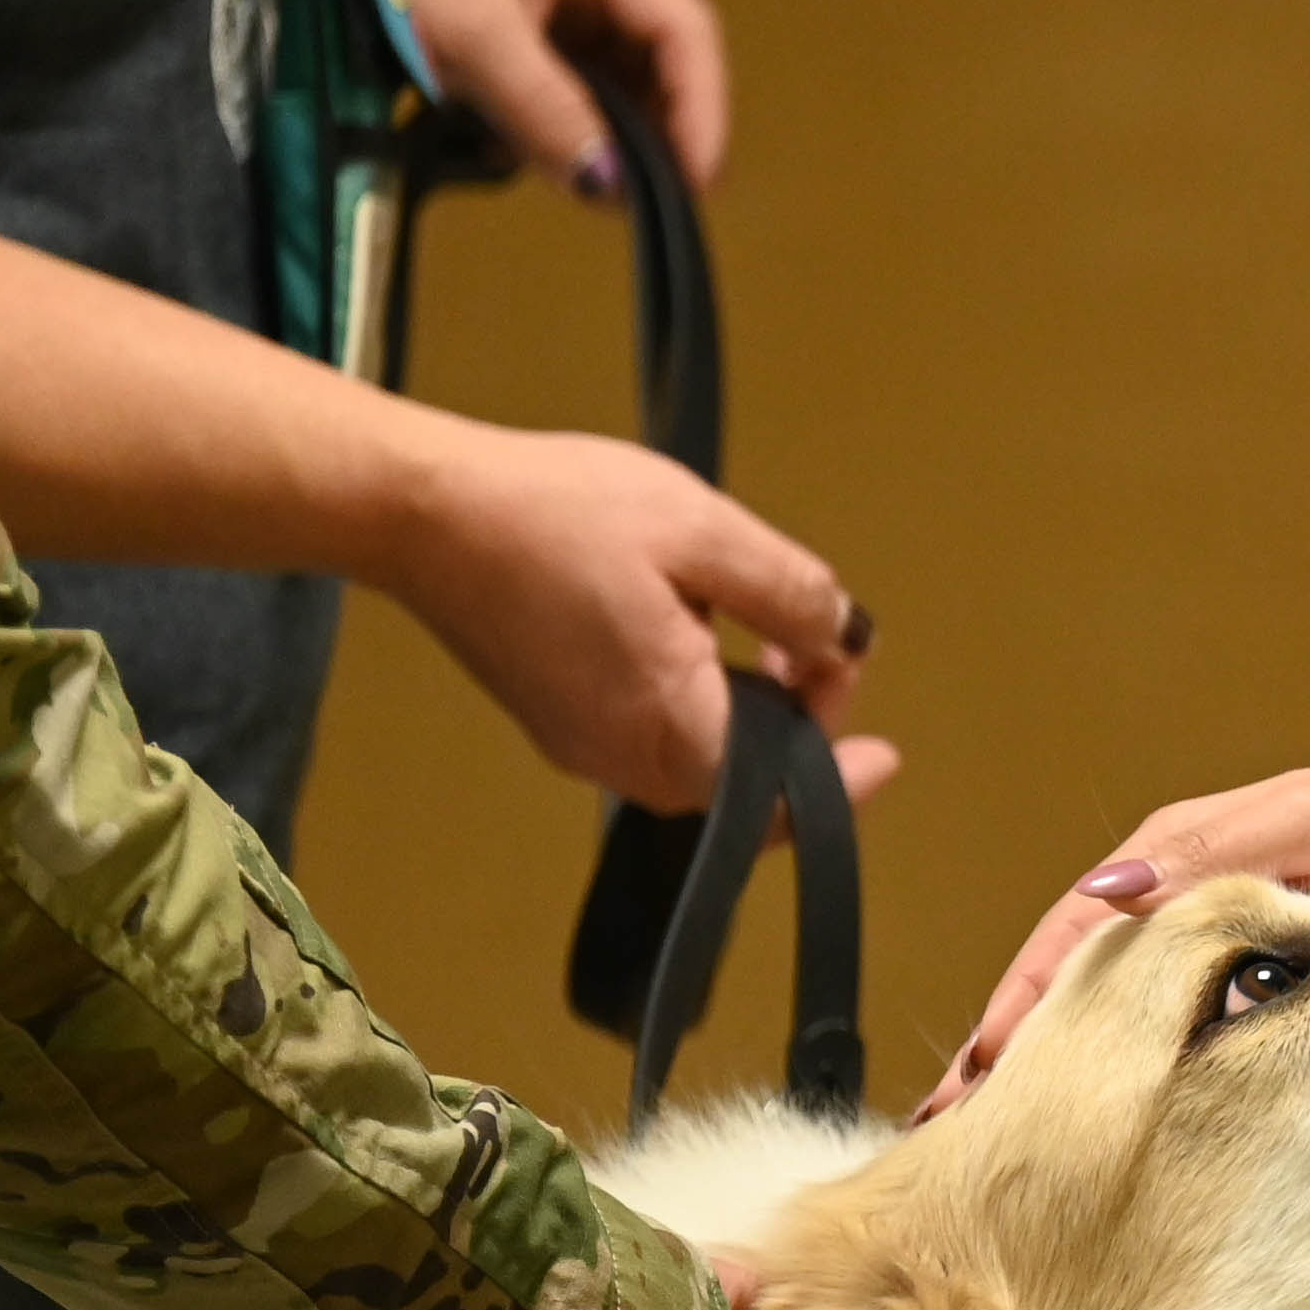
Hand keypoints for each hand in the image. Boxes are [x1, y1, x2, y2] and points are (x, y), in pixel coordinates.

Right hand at [376, 416, 890, 811]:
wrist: (423, 511)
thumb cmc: (560, 516)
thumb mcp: (705, 533)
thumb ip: (791, 593)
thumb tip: (845, 638)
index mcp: (671, 729)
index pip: (776, 799)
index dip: (840, 782)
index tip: (886, 753)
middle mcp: (622, 761)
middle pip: (741, 783)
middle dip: (799, 724)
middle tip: (821, 646)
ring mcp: (581, 747)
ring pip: (698, 757)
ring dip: (748, 708)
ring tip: (765, 625)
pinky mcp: (555, 720)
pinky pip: (652, 733)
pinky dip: (699, 700)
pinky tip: (698, 628)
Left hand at [380, 0, 730, 200]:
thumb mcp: (472, 33)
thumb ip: (546, 110)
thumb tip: (608, 183)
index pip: (684, 25)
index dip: (701, 104)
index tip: (696, 178)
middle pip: (663, 57)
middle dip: (658, 129)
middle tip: (648, 198)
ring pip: (623, 79)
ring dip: (608, 134)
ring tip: (582, 180)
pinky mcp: (535, 26)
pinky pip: (578, 87)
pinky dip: (568, 127)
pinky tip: (538, 151)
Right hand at [914, 754, 1309, 1115]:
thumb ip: (1219, 850)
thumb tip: (1106, 891)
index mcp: (1192, 851)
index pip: (1078, 933)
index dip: (1021, 1008)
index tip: (975, 1087)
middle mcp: (1195, 902)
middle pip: (1079, 987)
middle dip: (1015, 1062)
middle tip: (955, 1152)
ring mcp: (1231, 954)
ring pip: (1124, 1025)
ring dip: (1064, 1084)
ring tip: (1010, 1162)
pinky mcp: (1274, 995)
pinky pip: (1185, 1045)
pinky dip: (1135, 1087)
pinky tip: (1114, 1146)